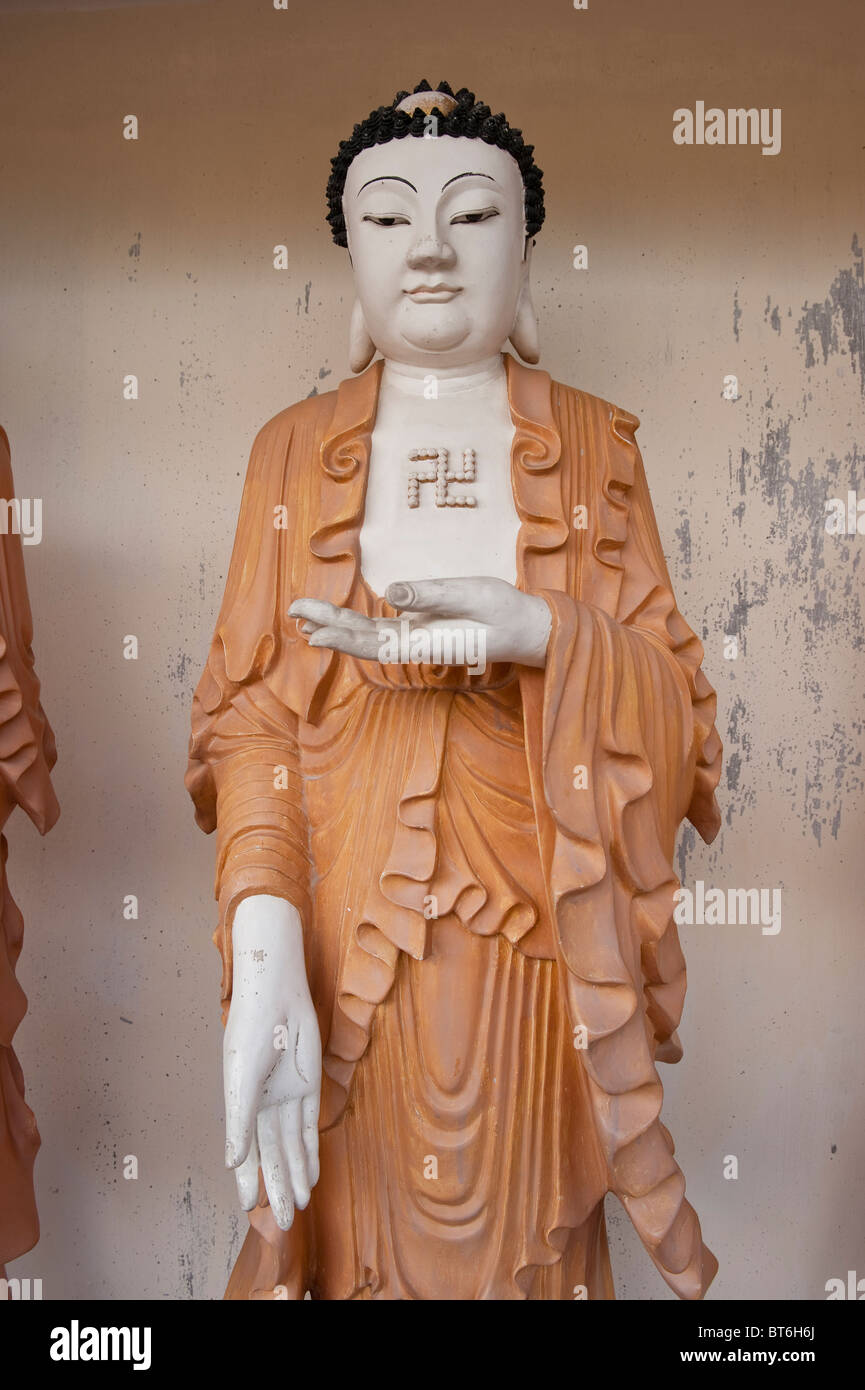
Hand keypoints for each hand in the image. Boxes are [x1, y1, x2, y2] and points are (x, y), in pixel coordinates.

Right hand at [223, 896, 320, 1230]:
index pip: (244, 1154)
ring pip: (292, 1147)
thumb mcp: (240, 1080)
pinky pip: (309, 1127)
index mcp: (240, 1106)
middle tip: (282, 1223)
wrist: (275, 995)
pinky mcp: (308, 1086)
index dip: (246, 1182)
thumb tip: (233, 1162)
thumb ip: (239, 1122)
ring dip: (296, 1175)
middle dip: (276, 1188)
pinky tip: (312, 1174)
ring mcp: (286, 1097)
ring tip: (299, 1206)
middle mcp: (263, 1106)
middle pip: (272, 1157)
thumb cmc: (250, 1032)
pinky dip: (311, 1151)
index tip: (247, 1209)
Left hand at [289, 577, 551, 669]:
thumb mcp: (473, 595)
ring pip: (368, 633)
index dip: (343, 637)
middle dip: (328, 624)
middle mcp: (415, 643)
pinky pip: (381, 627)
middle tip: (293, 610)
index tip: (314, 630)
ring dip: (336, 624)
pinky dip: (356, 621)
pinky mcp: (421, 628)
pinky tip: (337, 618)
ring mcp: (417, 636)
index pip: (375, 643)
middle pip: (363, 637)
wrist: (529, 630)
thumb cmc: (506, 613)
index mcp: (426, 642)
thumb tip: (391, 593)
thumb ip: (433, 595)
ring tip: (303, 616)